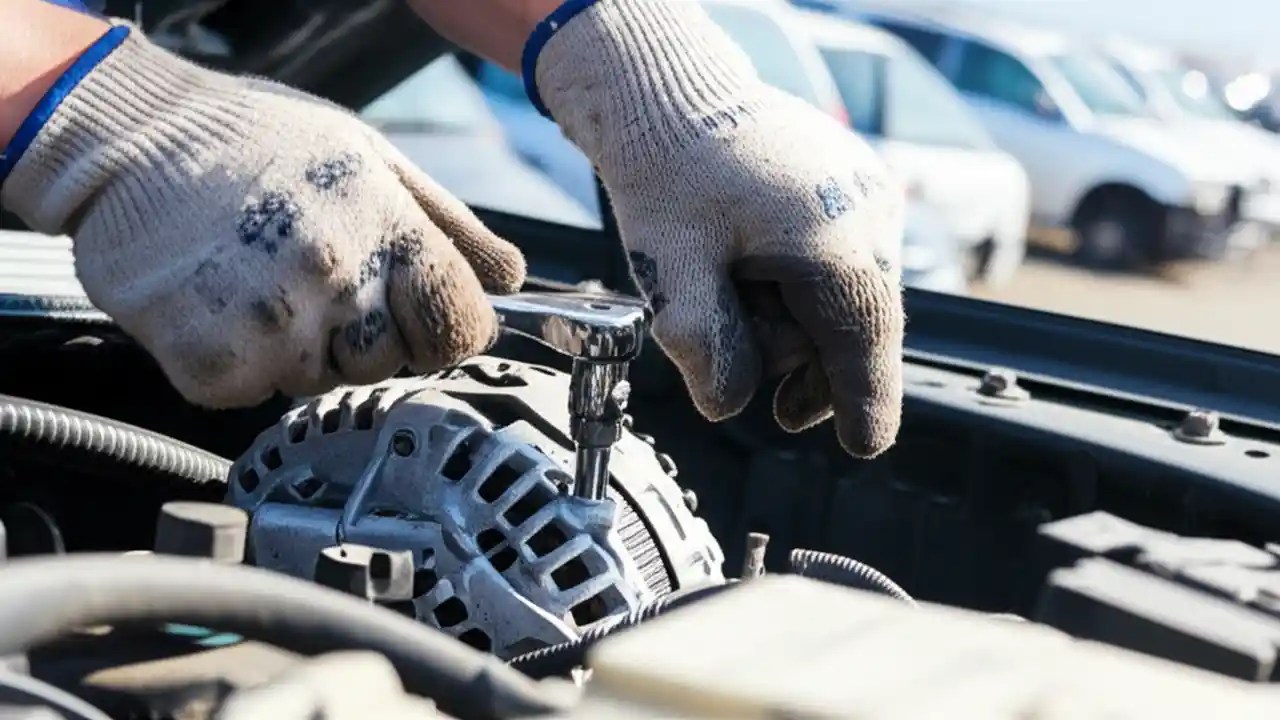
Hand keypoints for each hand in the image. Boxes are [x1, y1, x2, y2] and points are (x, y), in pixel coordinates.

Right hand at [1, 26, 524, 407]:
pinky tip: (225, 306)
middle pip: (394, 362)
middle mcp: (335, 280)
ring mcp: (272, 326)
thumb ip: (449, 224)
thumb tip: (508, 279)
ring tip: (265, 284)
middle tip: (321, 284)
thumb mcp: (371, 157)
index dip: (452, 328)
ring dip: (303, 350)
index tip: (430, 319)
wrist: (127, 138)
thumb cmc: (253, 139)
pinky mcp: (212, 364)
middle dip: (371, 336)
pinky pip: (256, 394)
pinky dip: (243, 364)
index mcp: (384, 227)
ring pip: (324, 383)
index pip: (463, 326)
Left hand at [533, 0, 904, 456]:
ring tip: (745, 298)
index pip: (861, 340)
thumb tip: (726, 407)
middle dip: (809, 368)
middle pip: (855, 327)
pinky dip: (813, 289)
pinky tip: (762, 273)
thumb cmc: (667, 171)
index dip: (863, 401)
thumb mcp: (670, 266)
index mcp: (827, 239)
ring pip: (854, 297)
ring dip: (806, 324)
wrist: (674, 93)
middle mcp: (867, 214)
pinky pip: (850, 262)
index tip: (863, 446)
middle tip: (774, 405)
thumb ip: (702, 342)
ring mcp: (870, 195)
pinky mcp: (861, 187)